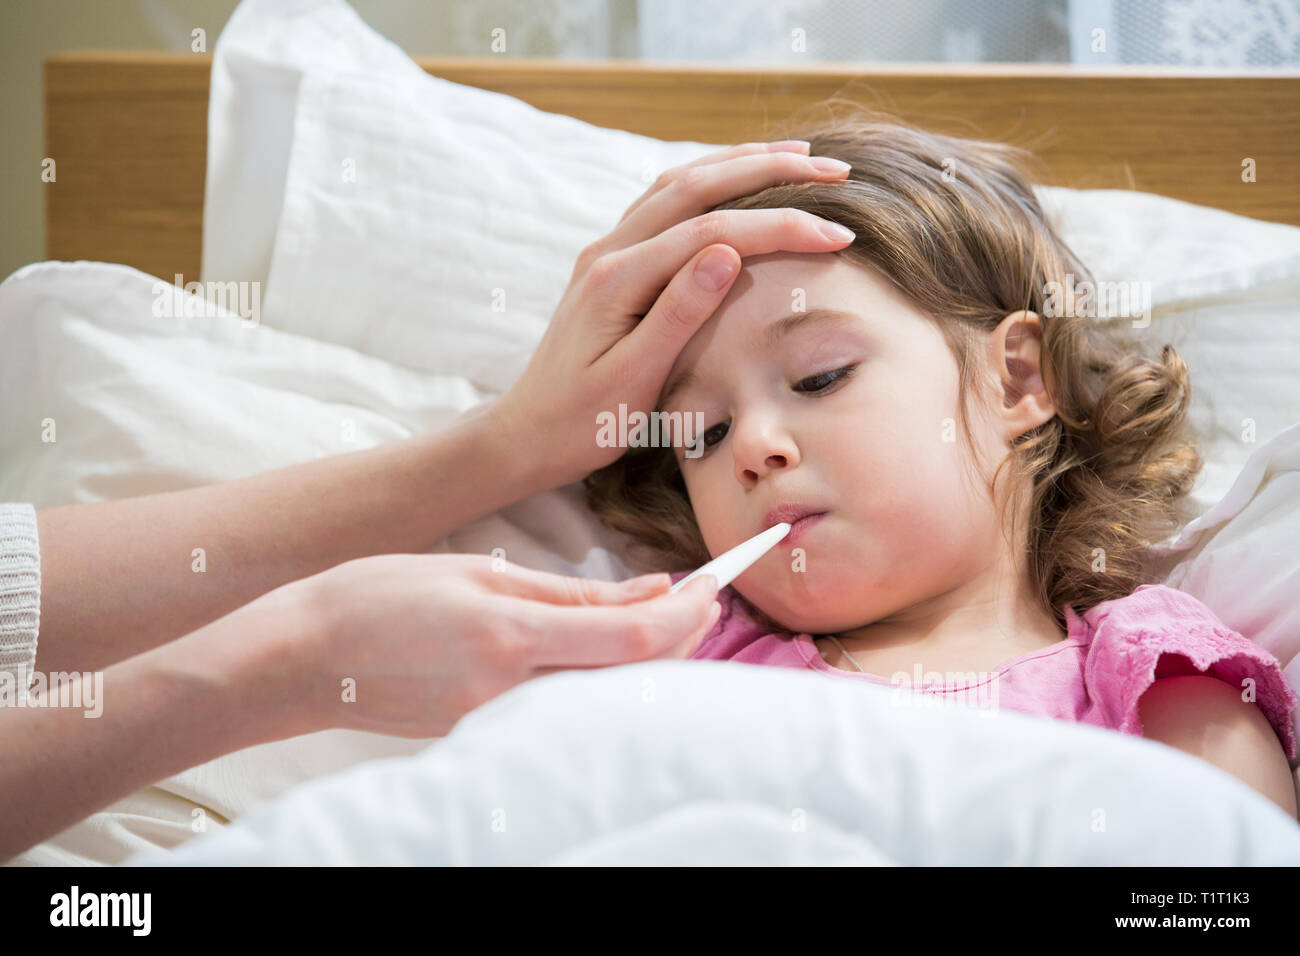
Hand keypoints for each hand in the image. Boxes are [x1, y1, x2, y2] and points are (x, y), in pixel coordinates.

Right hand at [291, 554, 720, 737]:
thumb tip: (653, 590)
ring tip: (669, 611)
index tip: (715, 583)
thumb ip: (571, 592)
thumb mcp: (479, 574)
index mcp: (512, 640)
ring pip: (605, 693)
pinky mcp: (485, 733)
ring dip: (649, 655)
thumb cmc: (379, 597)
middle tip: (703, 593)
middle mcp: (512, 693)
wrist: (302, 658)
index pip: (634, 638)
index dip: (689, 614)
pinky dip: (603, 672)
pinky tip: (610, 642)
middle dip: (683, 636)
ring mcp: (498, 722)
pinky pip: (567, 704)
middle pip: (632, 675)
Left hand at [487, 140, 853, 487]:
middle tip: (833, 168)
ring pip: (680, 183)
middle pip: (697, 186)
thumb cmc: (582, 422)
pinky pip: (666, 202)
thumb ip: (677, 313)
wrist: (528, 434)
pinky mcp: (613, 262)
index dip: (778, 225)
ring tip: (798, 154)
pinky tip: (738, 178)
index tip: (836, 233)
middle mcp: (610, 251)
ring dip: (741, 163)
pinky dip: (710, 181)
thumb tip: (727, 252)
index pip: (712, 232)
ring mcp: (608, 251)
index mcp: (617, 280)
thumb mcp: (633, 379)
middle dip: (770, 169)